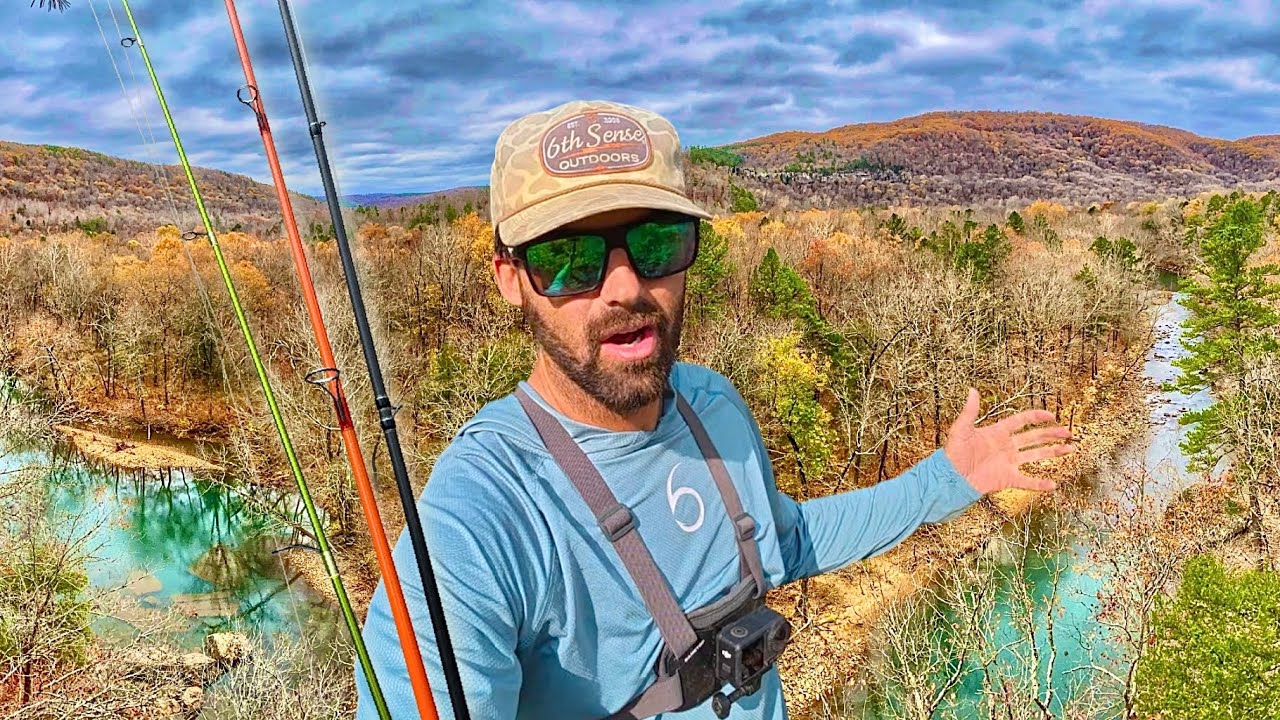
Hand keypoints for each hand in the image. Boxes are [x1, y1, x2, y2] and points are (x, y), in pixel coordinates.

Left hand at [943, 388, 1076, 494]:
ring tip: (1070, 449)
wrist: (950, 477)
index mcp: (998, 432)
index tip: (1051, 414)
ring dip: (1053, 452)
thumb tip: (972, 390)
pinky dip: (1040, 484)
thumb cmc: (953, 452)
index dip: (1036, 416)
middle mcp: (1006, 446)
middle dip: (1051, 434)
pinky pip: (1027, 481)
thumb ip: (970, 411)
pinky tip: (1054, 484)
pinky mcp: (1007, 479)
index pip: (1021, 421)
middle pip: (1034, 437)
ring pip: (1036, 455)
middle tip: (1068, 432)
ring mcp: (1009, 463)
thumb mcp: (961, 429)